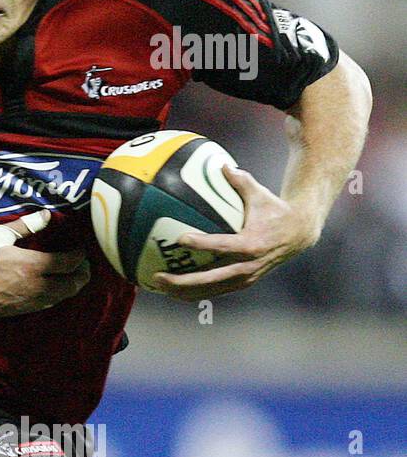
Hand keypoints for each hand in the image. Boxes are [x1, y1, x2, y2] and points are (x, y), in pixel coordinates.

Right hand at [0, 210, 90, 315]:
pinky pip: (49, 304)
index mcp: (34, 265)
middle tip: (83, 264)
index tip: (80, 248)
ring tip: (72, 276)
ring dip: (72, 285)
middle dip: (82, 273)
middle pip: (73, 283)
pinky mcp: (23, 310)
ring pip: (63, 296)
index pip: (70, 262)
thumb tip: (46, 215)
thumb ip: (26, 226)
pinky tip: (54, 288)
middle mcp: (39, 285)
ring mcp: (32, 300)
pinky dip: (58, 295)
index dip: (80, 255)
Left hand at [151, 165, 318, 300]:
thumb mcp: (260, 194)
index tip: (180, 239)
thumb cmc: (274, 209)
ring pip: (211, 289)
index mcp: (252, 243)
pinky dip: (194, 292)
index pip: (223, 245)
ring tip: (157, 286)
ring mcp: (246, 277)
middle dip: (184, 280)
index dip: (202, 243)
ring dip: (183, 291)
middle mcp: (249, 265)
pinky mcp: (244, 283)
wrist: (299, 234)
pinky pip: (215, 290)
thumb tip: (222, 164)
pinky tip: (171, 290)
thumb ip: (241, 180)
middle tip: (157, 276)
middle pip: (212, 277)